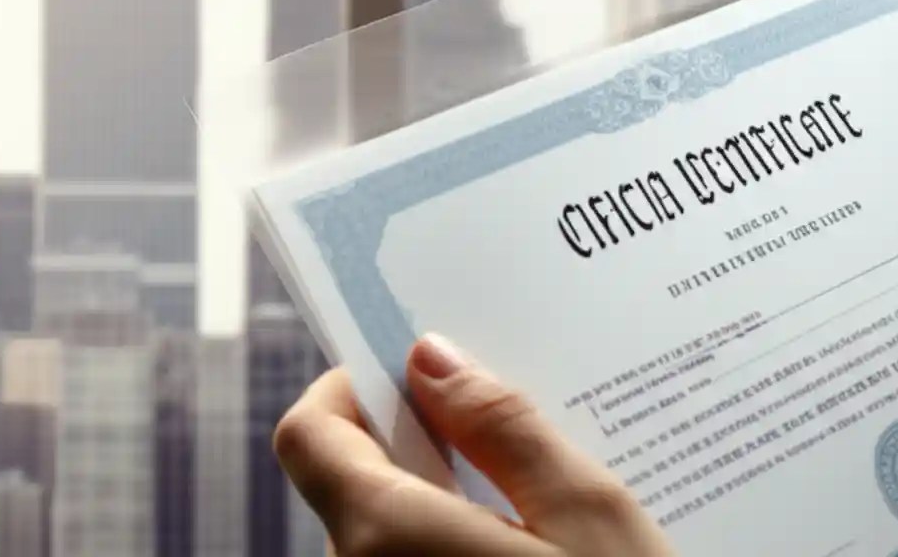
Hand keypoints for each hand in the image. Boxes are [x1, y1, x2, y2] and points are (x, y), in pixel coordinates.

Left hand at [274, 335, 674, 555]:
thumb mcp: (586, 517)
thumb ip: (502, 427)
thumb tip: (434, 359)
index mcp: (387, 539)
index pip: (311, 434)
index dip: (356, 389)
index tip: (422, 376)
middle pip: (353, 483)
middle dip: (422, 446)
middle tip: (513, 431)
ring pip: (387, 536)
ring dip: (447, 504)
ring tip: (538, 506)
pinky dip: (452, 552)